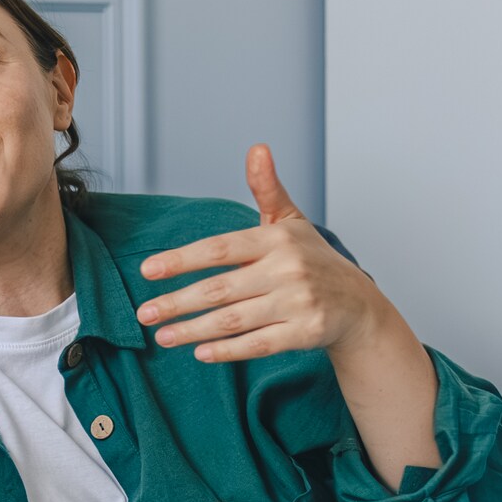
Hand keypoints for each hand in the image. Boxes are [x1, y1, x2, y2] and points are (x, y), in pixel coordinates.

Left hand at [133, 145, 403, 364]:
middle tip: (144, 313)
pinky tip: (200, 353)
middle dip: (178, 302)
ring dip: (194, 330)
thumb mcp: (291, 221)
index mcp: (277, 239)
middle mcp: (288, 269)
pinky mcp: (306, 332)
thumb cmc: (312, 260)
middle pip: (221, 288)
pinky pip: (259, 344)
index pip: (220, 248)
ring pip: (234, 320)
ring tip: (162, 336)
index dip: (182, 259)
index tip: (147, 270)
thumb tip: (257, 148)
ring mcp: (298, 302)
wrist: (358, 304)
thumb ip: (267, 188)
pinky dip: (228, 350)